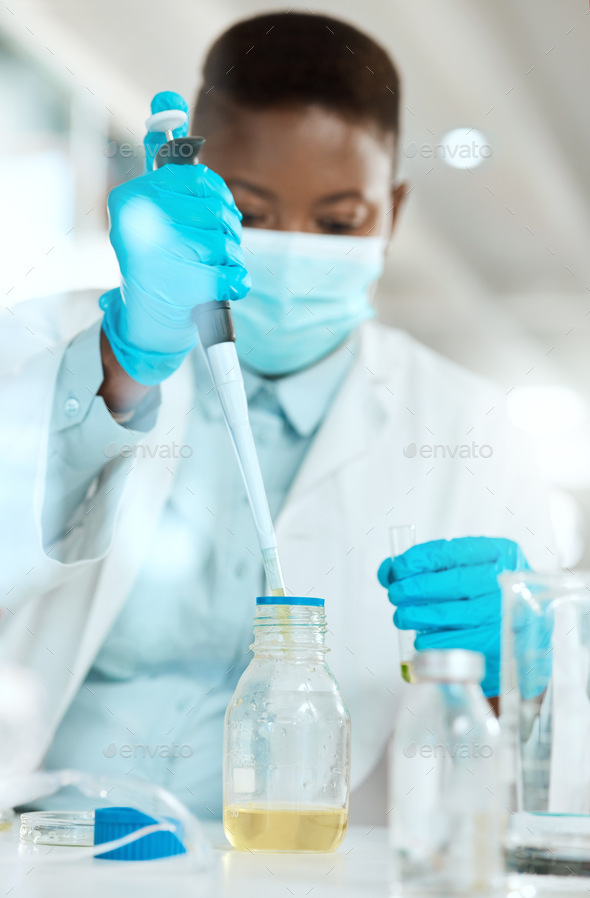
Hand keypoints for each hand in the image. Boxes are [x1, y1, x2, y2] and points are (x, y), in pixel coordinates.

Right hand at [99, 95, 249, 385]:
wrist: (146, 321)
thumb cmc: (157, 258)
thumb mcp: (153, 206)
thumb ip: (163, 158)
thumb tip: (168, 101)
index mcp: (132, 199)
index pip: (197, 179)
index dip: (216, 195)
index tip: (215, 208)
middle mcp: (139, 226)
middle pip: (215, 210)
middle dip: (227, 227)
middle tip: (220, 241)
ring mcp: (157, 259)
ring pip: (223, 242)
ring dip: (232, 256)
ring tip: (217, 266)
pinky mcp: (180, 291)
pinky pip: (229, 274)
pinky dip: (235, 281)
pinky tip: (228, 284)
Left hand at [377, 536, 537, 697]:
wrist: (524, 633)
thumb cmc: (484, 595)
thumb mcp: (465, 569)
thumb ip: (428, 566)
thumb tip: (387, 571)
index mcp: (502, 553)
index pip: (455, 551)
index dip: (420, 559)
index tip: (398, 568)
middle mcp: (510, 582)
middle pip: (456, 583)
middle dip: (417, 588)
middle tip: (395, 594)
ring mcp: (510, 616)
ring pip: (457, 614)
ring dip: (420, 615)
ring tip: (402, 616)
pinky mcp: (503, 646)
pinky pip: (461, 644)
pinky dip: (434, 640)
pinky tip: (421, 638)